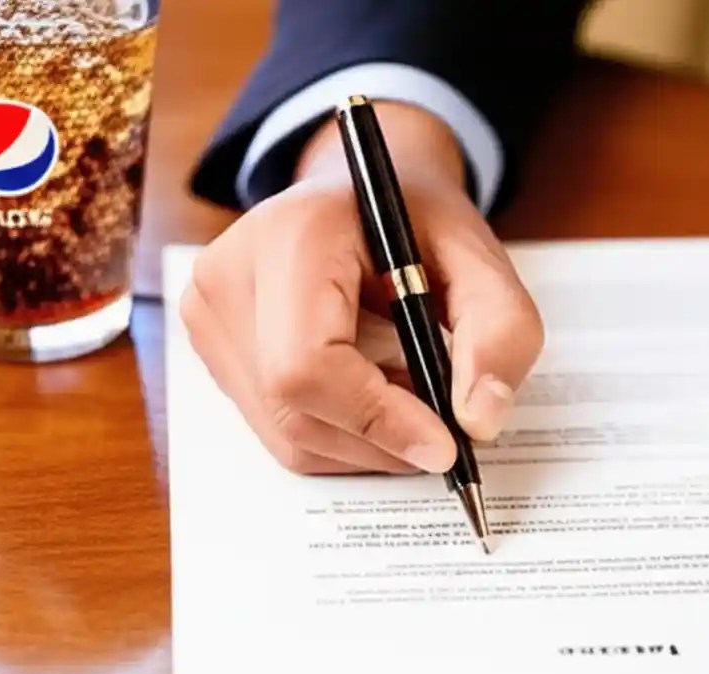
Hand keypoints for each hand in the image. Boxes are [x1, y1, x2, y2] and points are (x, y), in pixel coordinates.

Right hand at [180, 103, 542, 475]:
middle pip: (295, 413)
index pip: (307, 364)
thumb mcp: (482, 260)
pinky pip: (275, 432)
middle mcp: (228, 275)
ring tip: (411, 399)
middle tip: (443, 426)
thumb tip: (478, 421)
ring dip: (364, 444)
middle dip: (381, 440)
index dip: (376, 418)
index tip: (445, 444)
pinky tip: (373, 395)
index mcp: (291, 236)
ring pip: (285, 437)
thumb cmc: (418, 222)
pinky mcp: (210, 348)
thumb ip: (501, 333)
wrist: (361, 194)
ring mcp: (207, 315)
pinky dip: (339, 436)